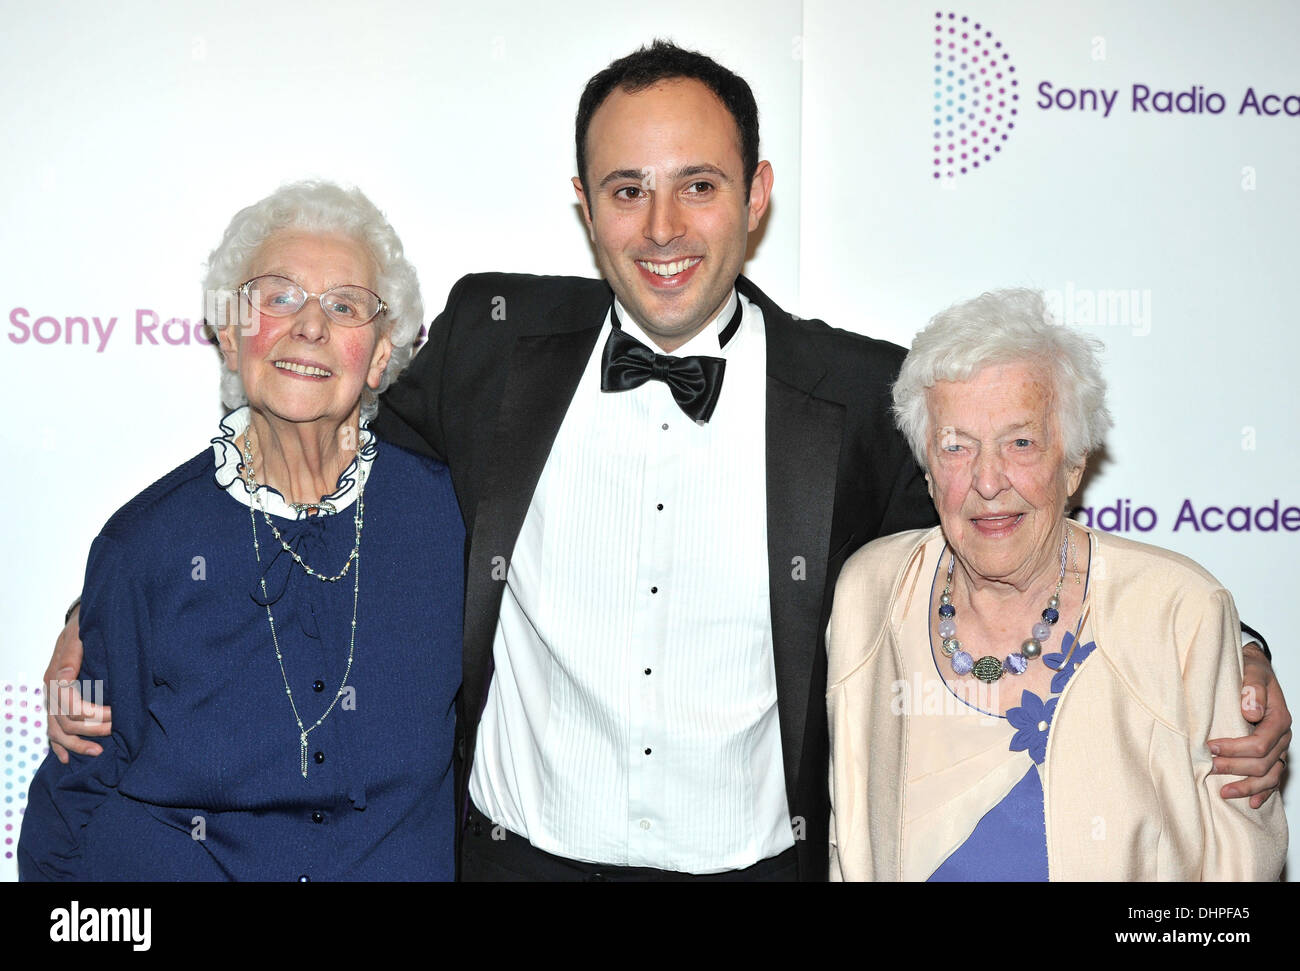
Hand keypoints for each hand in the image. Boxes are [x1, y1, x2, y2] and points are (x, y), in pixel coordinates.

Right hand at [42, 605, 111, 763]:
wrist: (81, 622)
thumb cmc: (85, 626)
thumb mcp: (79, 634)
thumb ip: (71, 656)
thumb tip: (64, 677)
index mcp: (56, 676)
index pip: (70, 706)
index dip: (94, 715)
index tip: (118, 714)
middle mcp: (51, 692)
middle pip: (66, 723)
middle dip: (93, 730)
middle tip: (119, 731)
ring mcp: (52, 701)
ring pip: (57, 732)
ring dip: (77, 744)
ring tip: (98, 752)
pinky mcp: (56, 705)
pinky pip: (52, 730)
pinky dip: (60, 746)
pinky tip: (68, 758)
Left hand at [1209, 642, 1290, 807]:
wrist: (1254, 668)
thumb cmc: (1250, 669)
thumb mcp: (1251, 670)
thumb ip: (1252, 688)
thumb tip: (1250, 711)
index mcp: (1278, 718)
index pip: (1259, 743)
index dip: (1235, 749)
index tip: (1210, 747)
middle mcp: (1281, 736)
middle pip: (1263, 763)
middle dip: (1235, 768)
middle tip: (1209, 768)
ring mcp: (1279, 747)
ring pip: (1270, 776)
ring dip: (1248, 787)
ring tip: (1225, 793)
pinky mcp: (1272, 753)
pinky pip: (1274, 778)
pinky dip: (1264, 792)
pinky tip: (1252, 803)